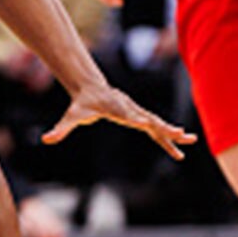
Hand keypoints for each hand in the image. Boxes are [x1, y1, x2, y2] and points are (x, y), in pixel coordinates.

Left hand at [43, 82, 194, 159]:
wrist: (91, 89)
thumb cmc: (81, 104)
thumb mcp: (70, 117)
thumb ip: (61, 129)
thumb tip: (46, 139)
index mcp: (116, 109)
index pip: (129, 116)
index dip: (138, 120)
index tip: (148, 125)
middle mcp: (130, 110)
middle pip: (150, 120)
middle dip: (166, 127)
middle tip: (181, 134)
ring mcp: (137, 113)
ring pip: (158, 124)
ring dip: (173, 133)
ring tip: (191, 141)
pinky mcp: (140, 117)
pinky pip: (156, 128)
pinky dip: (168, 137)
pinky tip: (180, 147)